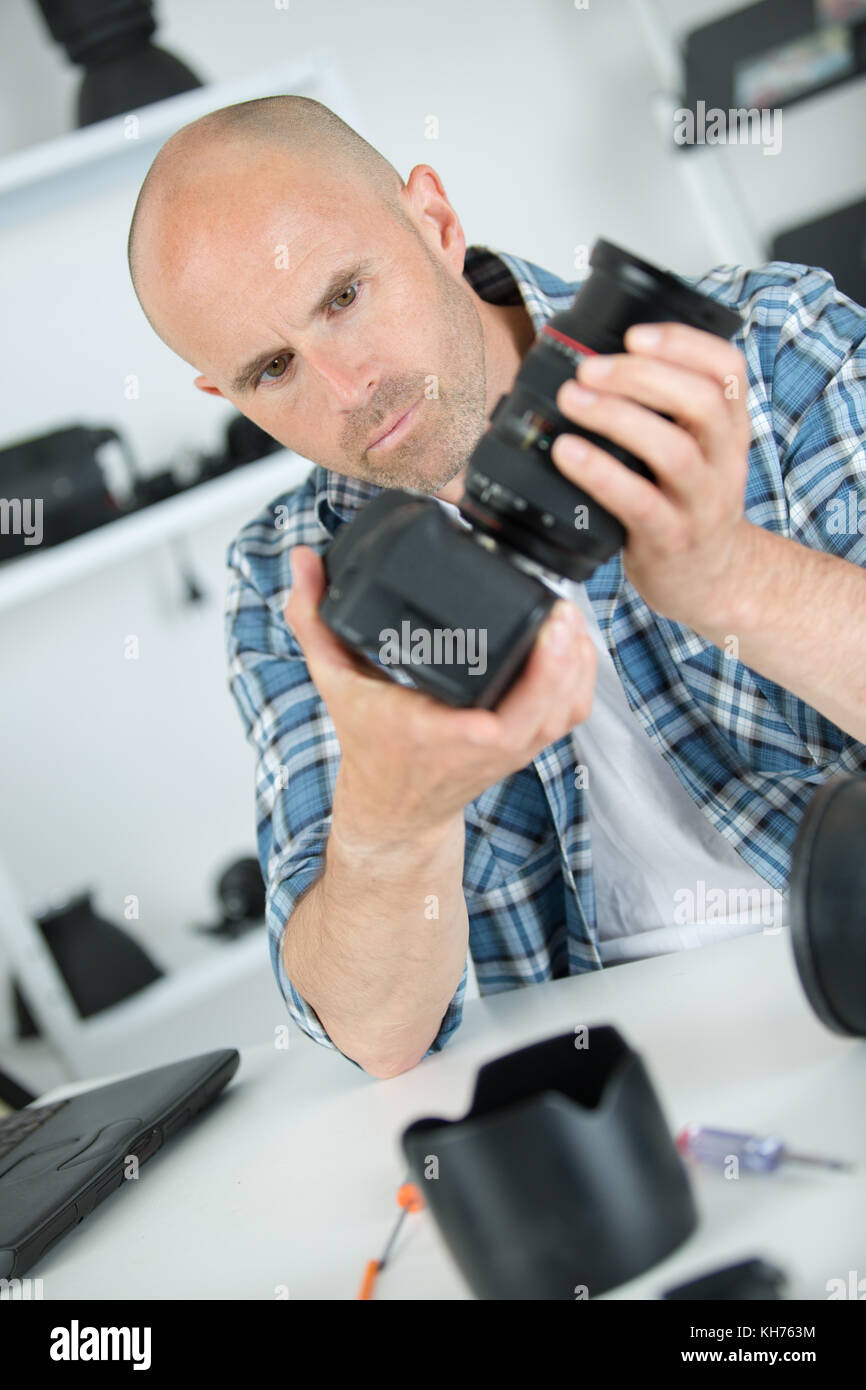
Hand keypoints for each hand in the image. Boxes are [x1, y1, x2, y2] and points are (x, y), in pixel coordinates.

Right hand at [283, 546, 596, 846]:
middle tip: (561, 607)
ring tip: (571, 615)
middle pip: (547, 709)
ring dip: (578, 664)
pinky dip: (579, 680)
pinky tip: (577, 642)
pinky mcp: (526, 745)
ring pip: (565, 711)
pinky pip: (567, 716)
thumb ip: (314, 619)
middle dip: (564, 657)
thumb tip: (302, 561)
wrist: (393, 809)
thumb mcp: (332, 681)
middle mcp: (484, 745)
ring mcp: (511, 749)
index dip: (535, 677)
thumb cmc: (370, 745)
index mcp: (440, 733)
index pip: (499, 716)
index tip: (546, 628)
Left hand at [550, 322, 754, 630]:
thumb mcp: (696, 452)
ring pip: (672, 450)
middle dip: (641, 375)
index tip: (635, 334)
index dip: (684, 343)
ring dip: (617, 418)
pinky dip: (600, 474)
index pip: (728, 370)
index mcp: (730, 429)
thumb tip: (592, 368)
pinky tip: (568, 453)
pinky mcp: (671, 538)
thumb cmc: (688, 506)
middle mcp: (724, 461)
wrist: (713, 581)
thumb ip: (664, 412)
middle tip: (589, 369)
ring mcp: (700, 503)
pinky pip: (639, 502)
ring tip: (572, 400)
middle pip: (701, 401)